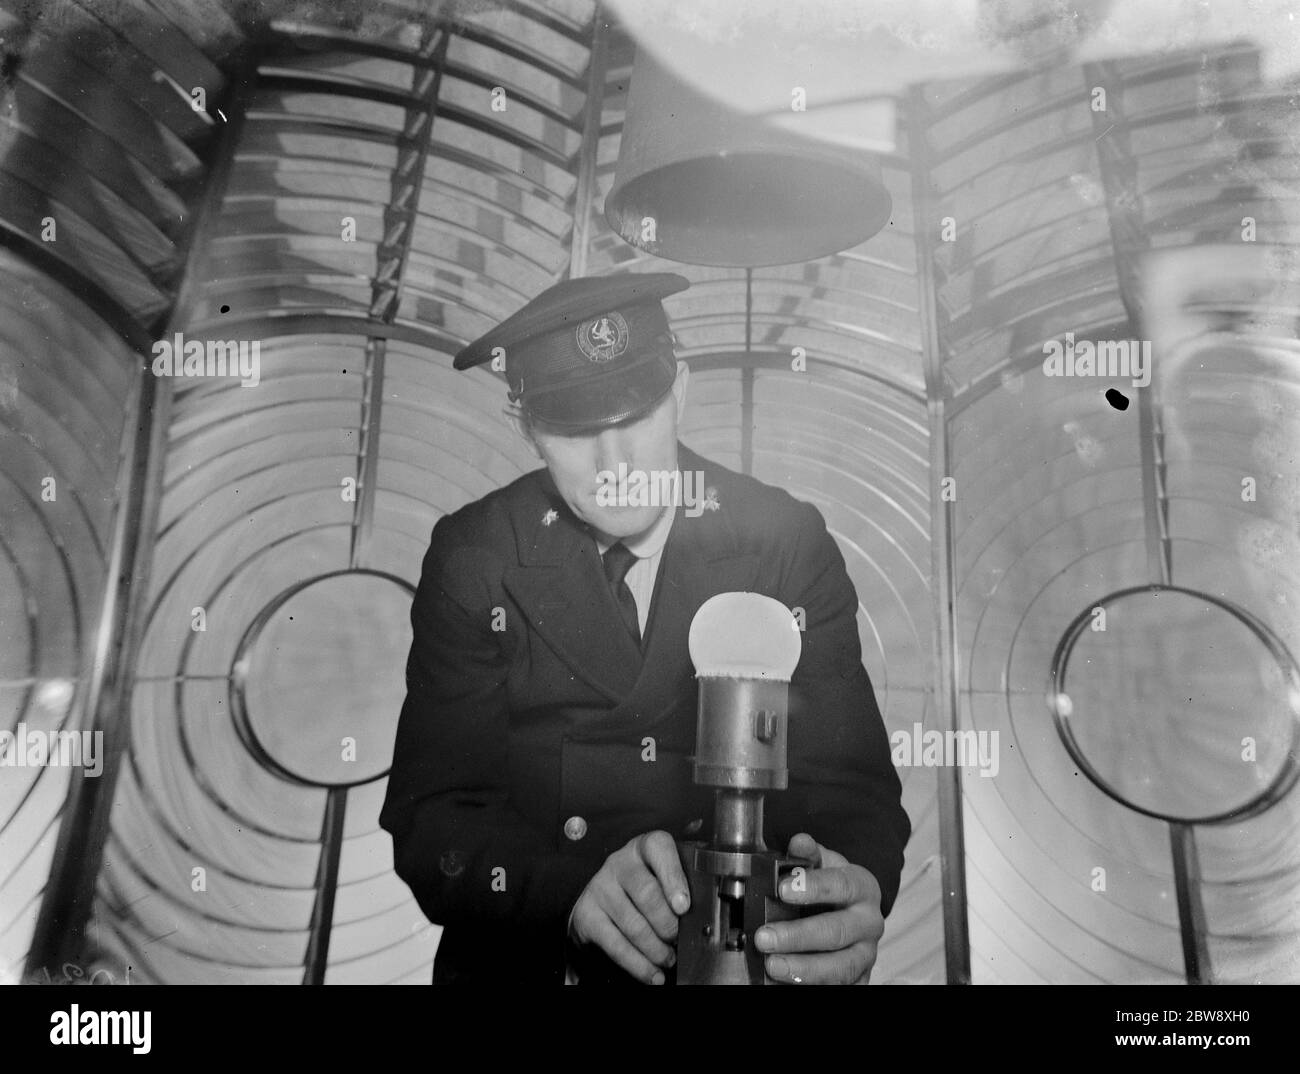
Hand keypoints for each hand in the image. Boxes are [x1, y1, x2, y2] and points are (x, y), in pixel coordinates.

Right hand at [568, 831, 690, 984]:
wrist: (602, 899)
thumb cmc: (644, 887)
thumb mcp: (662, 875)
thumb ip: (682, 886)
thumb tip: (704, 913)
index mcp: (644, 848)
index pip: (659, 848)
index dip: (673, 877)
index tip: (684, 905)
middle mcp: (619, 863)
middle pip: (647, 893)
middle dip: (668, 924)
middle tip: (678, 939)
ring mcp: (600, 888)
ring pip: (634, 924)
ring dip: (656, 949)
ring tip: (668, 959)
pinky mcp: (587, 915)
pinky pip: (616, 945)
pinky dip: (638, 965)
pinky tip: (652, 973)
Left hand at [754, 832, 883, 984]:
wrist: (855, 910)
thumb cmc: (835, 886)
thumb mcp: (824, 864)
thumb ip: (808, 854)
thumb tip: (798, 842)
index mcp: (862, 888)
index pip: (841, 885)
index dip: (812, 887)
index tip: (782, 889)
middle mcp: (869, 923)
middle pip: (836, 932)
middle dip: (797, 937)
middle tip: (764, 937)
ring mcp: (866, 954)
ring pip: (840, 967)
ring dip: (804, 969)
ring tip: (772, 965)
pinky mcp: (860, 978)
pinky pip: (839, 986)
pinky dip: (812, 985)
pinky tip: (786, 981)